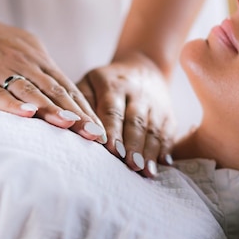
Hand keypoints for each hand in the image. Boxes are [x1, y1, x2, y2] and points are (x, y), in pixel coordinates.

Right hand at [0, 9, 105, 141]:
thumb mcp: (25, 48)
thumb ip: (43, 70)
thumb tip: (65, 93)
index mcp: (38, 58)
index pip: (67, 87)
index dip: (84, 108)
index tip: (99, 128)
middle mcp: (24, 63)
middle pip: (56, 91)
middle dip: (77, 114)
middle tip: (94, 134)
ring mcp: (0, 70)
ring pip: (31, 92)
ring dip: (53, 110)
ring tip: (71, 125)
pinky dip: (13, 105)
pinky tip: (28, 115)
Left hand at [77, 52, 175, 176]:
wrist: (143, 67)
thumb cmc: (106, 83)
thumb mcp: (90, 82)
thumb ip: (80, 104)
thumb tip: (70, 126)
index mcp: (113, 84)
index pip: (112, 109)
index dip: (112, 130)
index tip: (111, 149)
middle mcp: (137, 93)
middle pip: (136, 121)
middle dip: (134, 144)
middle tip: (131, 164)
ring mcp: (155, 103)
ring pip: (154, 129)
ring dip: (151, 151)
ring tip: (146, 172)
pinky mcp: (168, 113)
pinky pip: (168, 132)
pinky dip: (167, 148)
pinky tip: (162, 164)